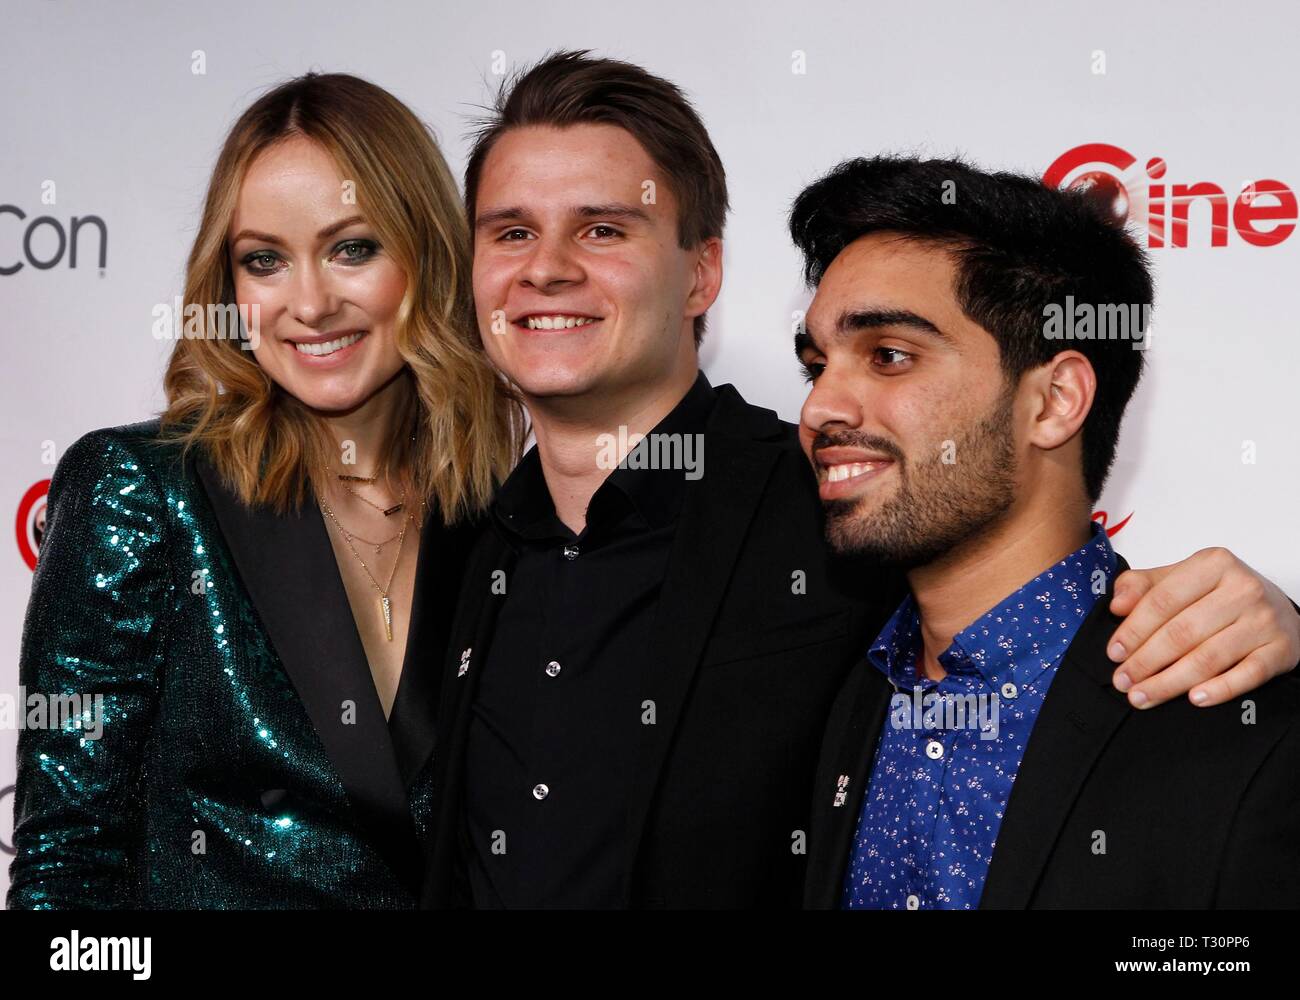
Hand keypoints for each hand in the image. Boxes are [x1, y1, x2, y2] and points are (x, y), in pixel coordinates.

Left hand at [1106, 547, 1299, 708]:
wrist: (1277, 608)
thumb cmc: (1221, 594)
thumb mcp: (1181, 578)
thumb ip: (1143, 586)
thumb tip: (1117, 605)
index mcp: (1213, 564)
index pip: (1162, 600)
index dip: (1133, 630)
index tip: (1114, 653)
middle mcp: (1243, 589)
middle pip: (1182, 632)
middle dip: (1146, 661)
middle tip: (1124, 681)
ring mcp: (1264, 620)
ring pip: (1209, 657)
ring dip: (1170, 682)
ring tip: (1143, 695)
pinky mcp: (1281, 650)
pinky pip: (1247, 675)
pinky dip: (1219, 689)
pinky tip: (1193, 699)